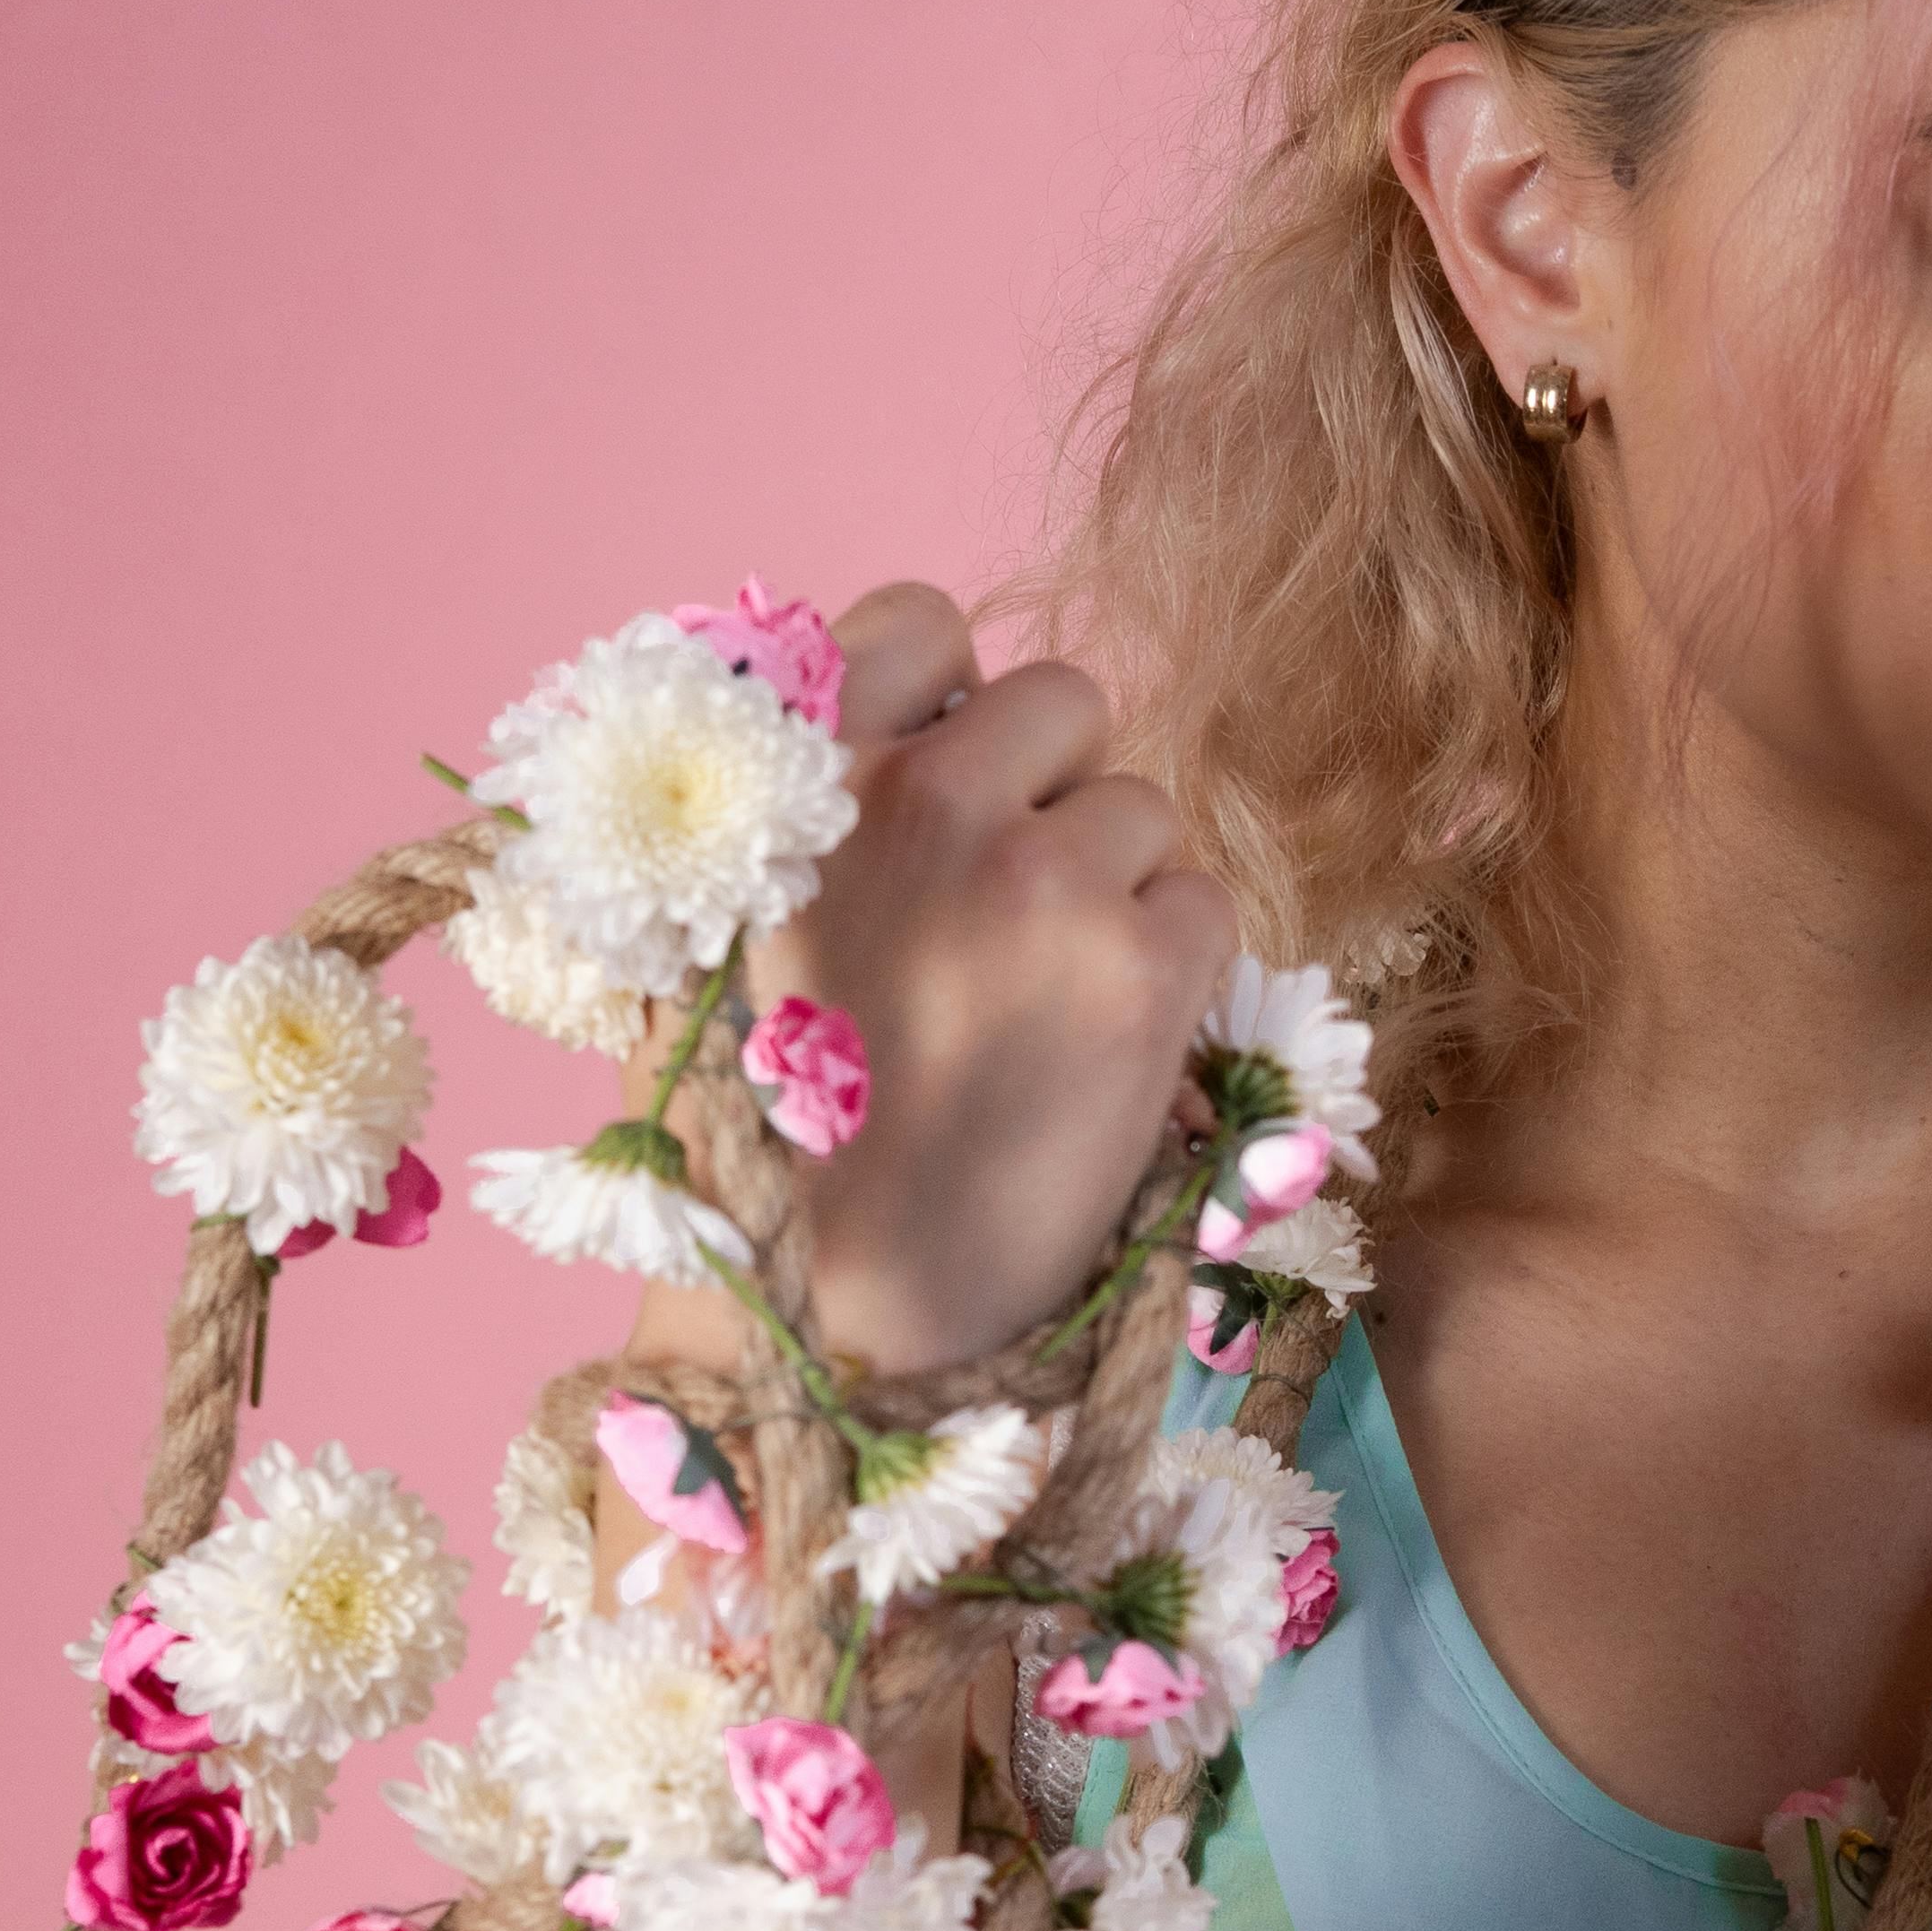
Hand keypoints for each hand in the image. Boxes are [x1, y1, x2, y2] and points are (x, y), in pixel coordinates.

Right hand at [712, 584, 1239, 1375]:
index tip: (946, 784)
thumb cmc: (771, 1134)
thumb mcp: (730, 925)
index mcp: (796, 781)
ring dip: (1112, 891)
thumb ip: (818, 801)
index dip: (952, 698)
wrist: (839, 1311)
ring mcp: (1039, 875)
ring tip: (1033, 1012)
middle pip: (1062, 701)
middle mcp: (919, 798)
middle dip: (1052, 793)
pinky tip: (1091, 1055)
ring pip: (1140, 808)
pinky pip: (1201, 898)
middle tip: (1003, 926)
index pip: (920, 620)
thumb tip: (945, 715)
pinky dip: (1168, 970)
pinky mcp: (1142, 961)